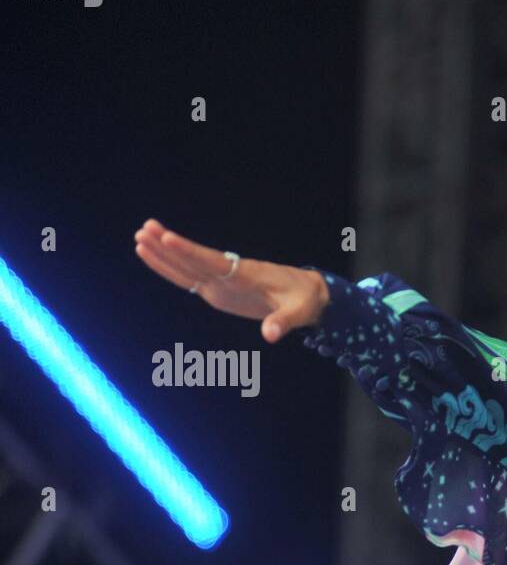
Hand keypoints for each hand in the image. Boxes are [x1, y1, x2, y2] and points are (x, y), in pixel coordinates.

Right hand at [133, 218, 328, 342]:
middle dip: (169, 247)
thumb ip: (283, 322)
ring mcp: (222, 282)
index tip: (167, 237)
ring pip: (188, 267)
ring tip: (140, 236)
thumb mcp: (299, 313)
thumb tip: (270, 335)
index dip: (189, 251)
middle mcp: (230, 275)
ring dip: (164, 254)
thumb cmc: (304, 300)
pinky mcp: (219, 291)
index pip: (212, 261)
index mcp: (246, 275)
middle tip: (144, 229)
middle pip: (194, 259)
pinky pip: (191, 279)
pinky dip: (171, 270)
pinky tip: (152, 258)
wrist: (308, 294)